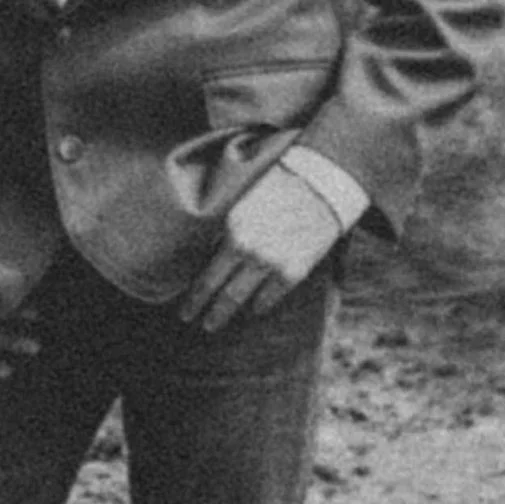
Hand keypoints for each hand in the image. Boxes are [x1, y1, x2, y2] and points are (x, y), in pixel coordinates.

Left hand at [175, 159, 345, 335]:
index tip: (182, 308)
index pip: (203, 273)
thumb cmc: (278, 181)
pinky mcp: (294, 270)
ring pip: (241, 298)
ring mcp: (271, 263)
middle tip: (187, 318)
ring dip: (224, 312)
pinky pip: (270, 296)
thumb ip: (220, 224)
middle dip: (202, 309)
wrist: (322, 183)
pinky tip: (253, 308)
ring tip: (213, 322)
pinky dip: (259, 305)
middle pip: (218, 292)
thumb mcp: (240, 196)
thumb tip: (199, 249)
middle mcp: (248, 250)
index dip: (192, 295)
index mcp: (231, 230)